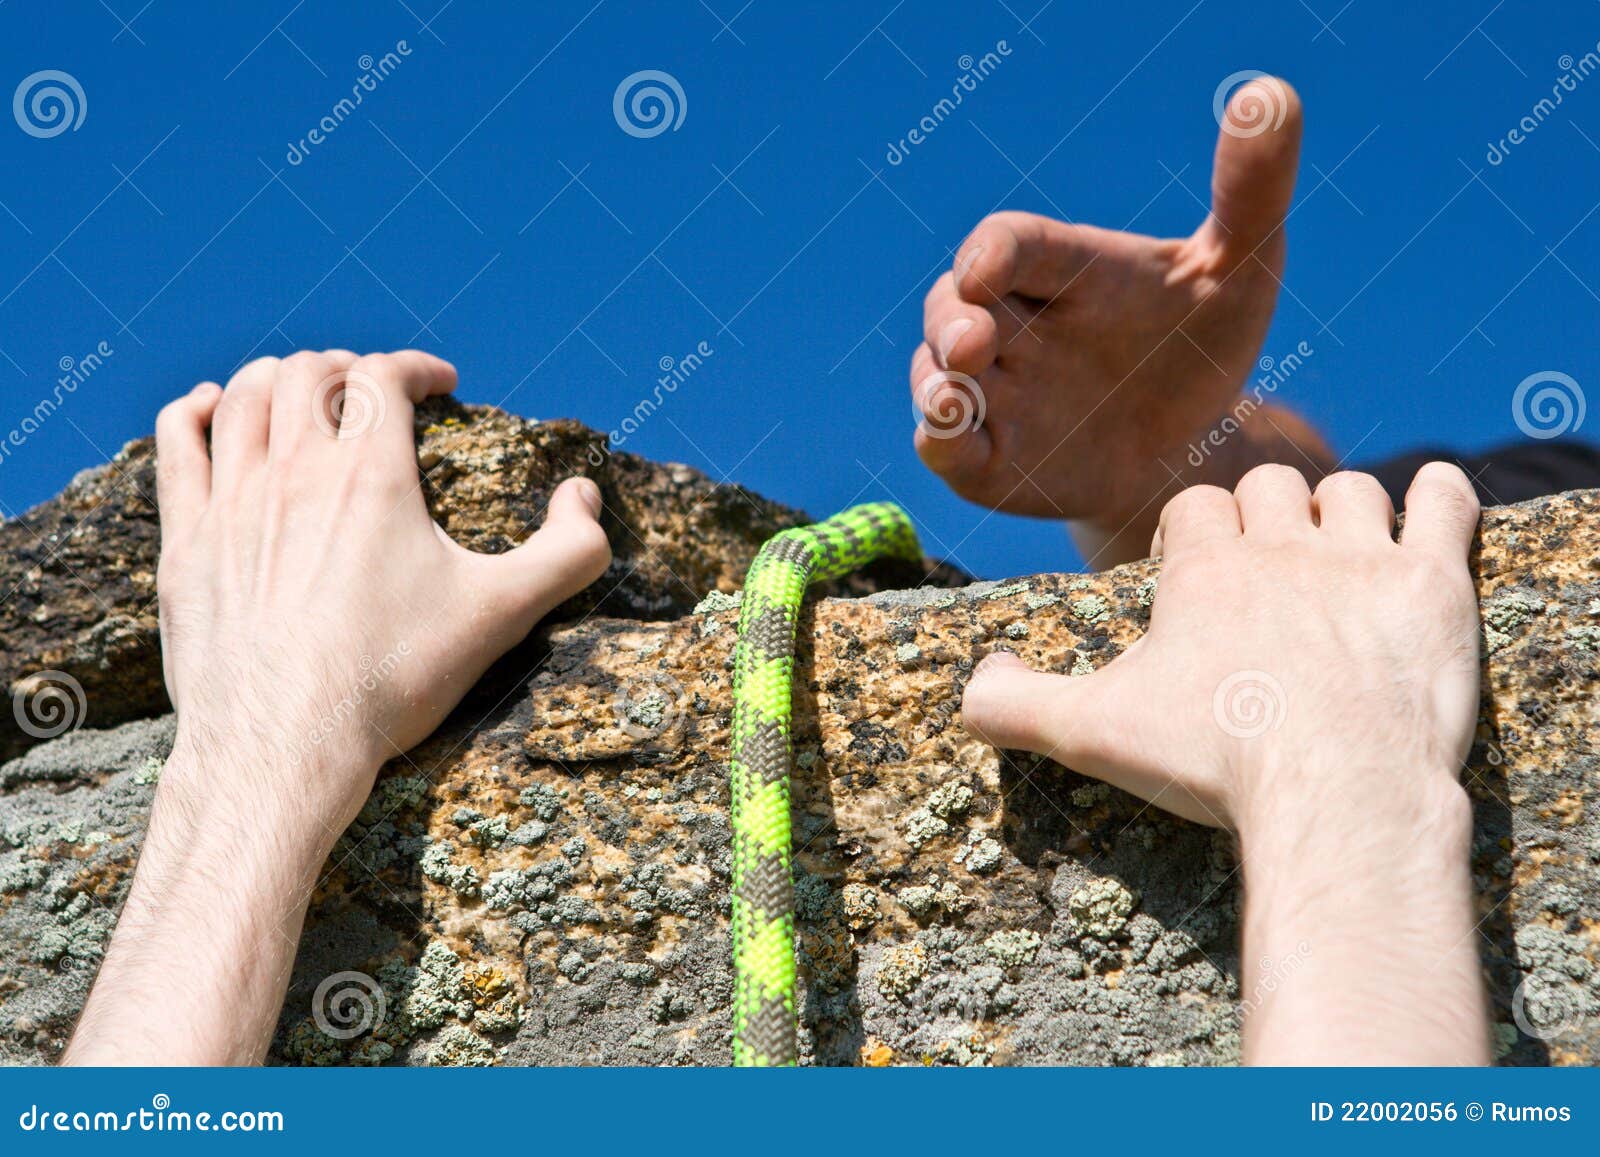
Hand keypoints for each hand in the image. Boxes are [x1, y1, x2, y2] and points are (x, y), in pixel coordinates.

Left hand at [66, 349, 609, 1064]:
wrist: (284, 744)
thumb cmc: (395, 679)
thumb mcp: (503, 614)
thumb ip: (567, 553)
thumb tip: (586, 496)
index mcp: (372, 474)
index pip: (383, 377)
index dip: (415, 367)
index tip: (438, 384)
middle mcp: (296, 470)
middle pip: (309, 373)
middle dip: (347, 367)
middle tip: (371, 390)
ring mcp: (232, 500)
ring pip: (243, 396)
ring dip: (276, 377)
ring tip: (301, 389)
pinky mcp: (186, 539)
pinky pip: (178, 441)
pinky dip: (197, 409)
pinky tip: (211, 409)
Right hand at [913, 78, 1330, 550]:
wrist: (1189, 450)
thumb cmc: (1199, 349)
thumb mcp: (1241, 270)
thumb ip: (1250, 189)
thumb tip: (1271, 95)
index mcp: (1061, 271)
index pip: (1009, 245)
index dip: (990, 254)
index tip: (986, 269)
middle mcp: (1013, 326)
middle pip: (951, 306)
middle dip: (951, 323)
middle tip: (972, 344)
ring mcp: (994, 393)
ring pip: (934, 375)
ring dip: (936, 385)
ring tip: (955, 399)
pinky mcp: (985, 459)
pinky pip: (946, 447)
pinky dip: (942, 441)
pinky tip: (953, 436)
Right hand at [962, 463, 1488, 1063]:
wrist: (1334, 793)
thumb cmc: (1211, 762)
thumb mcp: (1089, 736)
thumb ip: (1015, 706)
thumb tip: (970, 685)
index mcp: (1202, 570)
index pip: (1194, 507)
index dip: (1197, 536)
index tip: (1201, 573)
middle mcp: (1279, 547)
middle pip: (1269, 486)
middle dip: (1267, 516)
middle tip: (1271, 569)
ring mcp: (1362, 560)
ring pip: (1350, 491)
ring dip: (1343, 513)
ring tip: (1342, 553)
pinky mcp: (1435, 586)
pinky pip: (1447, 501)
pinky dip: (1442, 496)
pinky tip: (1434, 508)